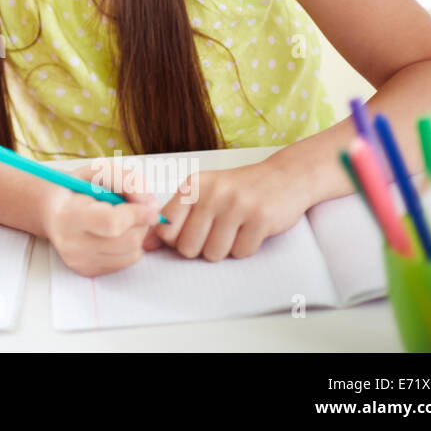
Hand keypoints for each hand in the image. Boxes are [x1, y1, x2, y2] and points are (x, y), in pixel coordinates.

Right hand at [40, 157, 163, 276]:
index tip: (151, 207)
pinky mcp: (88, 271)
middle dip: (140, 222)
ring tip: (123, 219)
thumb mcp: (98, 171)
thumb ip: (127, 180)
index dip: (137, 215)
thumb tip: (151, 204)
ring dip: (137, 234)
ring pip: (131, 253)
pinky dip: (130, 246)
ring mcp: (79, 260)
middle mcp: (71, 243)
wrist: (51, 209)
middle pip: (126, 240)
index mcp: (68, 215)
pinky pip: (127, 262)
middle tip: (135, 208)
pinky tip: (116, 233)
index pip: (111, 223)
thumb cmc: (77, 188)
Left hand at [152, 157, 313, 259]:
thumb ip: (175, 216)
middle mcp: (211, 193)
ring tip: (233, 231)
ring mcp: (237, 205)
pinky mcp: (260, 218)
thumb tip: (146, 245)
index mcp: (192, 186)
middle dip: (200, 248)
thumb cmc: (237, 189)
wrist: (283, 176)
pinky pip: (241, 253)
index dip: (175, 239)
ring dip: (224, 250)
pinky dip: (245, 248)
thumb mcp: (202, 193)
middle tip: (214, 234)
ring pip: (214, 253)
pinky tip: (250, 230)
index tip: (188, 233)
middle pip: (188, 247)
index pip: (166, 228)